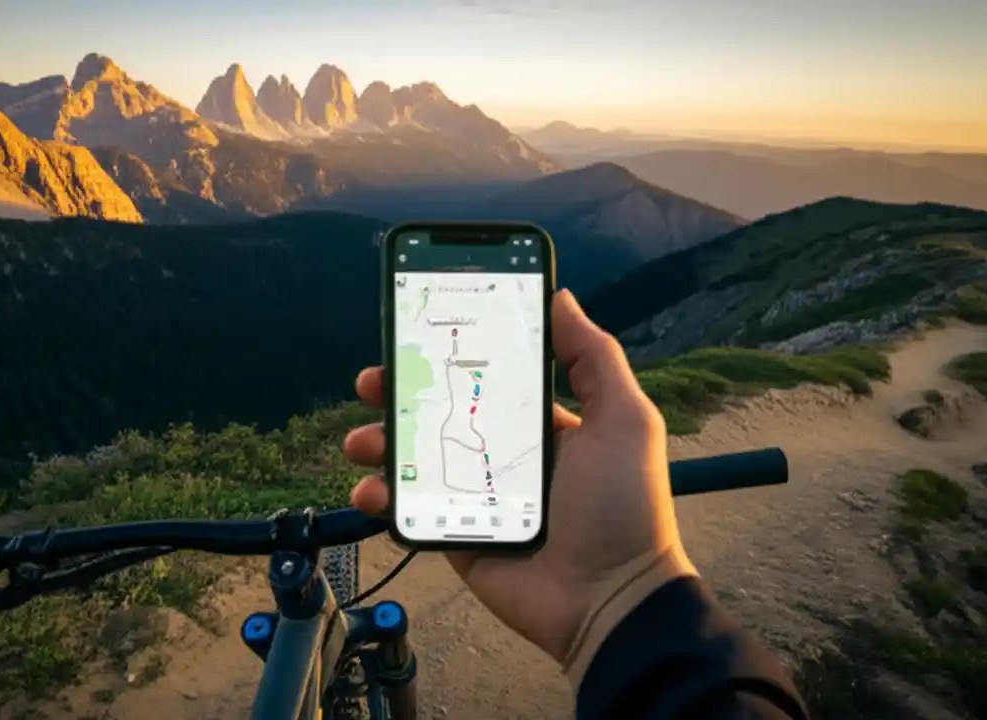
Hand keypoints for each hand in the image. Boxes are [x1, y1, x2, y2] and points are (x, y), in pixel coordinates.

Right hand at [342, 289, 695, 665]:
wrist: (611, 599)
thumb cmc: (624, 506)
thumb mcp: (624, 419)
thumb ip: (594, 356)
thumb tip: (560, 297)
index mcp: (541, 423)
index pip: (486, 377)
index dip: (451, 354)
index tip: (417, 332)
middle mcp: (503, 455)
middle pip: (437, 412)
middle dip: (399, 393)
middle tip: (372, 381)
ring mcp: (475, 497)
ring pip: (412, 459)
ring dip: (378, 442)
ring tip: (362, 442)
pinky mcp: (455, 536)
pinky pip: (408, 511)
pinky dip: (380, 498)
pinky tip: (371, 490)